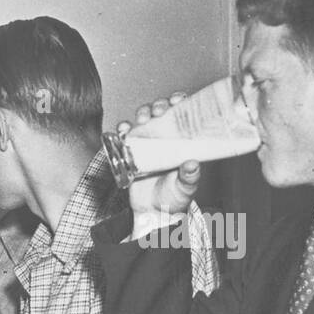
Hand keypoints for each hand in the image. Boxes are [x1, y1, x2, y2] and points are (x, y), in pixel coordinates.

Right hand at [117, 93, 201, 231]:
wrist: (153, 213)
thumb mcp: (186, 188)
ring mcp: (147, 144)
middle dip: (159, 105)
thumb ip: (189, 177)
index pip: (183, 114)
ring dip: (142, 113)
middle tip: (159, 111)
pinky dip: (121, 130)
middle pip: (161, 112)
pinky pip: (123, 137)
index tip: (177, 100)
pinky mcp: (131, 153)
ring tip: (143, 120)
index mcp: (182, 142)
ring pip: (143, 119)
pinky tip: (123, 130)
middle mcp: (165, 139)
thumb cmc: (174, 199)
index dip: (180, 102)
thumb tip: (192, 164)